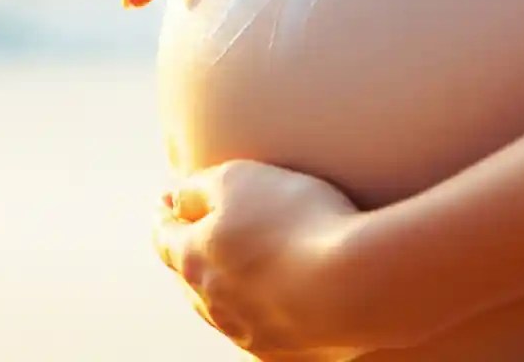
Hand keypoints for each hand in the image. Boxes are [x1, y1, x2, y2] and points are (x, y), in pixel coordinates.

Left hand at [152, 160, 372, 360]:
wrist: (358, 284)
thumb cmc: (296, 220)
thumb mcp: (237, 179)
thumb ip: (198, 188)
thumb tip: (177, 200)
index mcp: (195, 260)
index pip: (165, 237)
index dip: (165, 215)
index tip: (166, 202)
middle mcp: (213, 303)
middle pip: (190, 277)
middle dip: (189, 252)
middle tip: (193, 233)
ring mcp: (248, 332)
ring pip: (221, 308)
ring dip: (221, 285)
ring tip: (230, 268)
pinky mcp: (284, 352)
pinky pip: (258, 329)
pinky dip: (256, 311)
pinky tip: (271, 300)